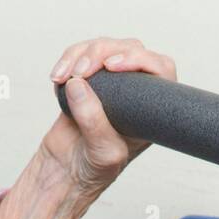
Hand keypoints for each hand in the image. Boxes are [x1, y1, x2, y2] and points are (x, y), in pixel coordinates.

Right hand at [42, 36, 176, 197]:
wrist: (67, 171)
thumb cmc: (94, 168)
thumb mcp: (102, 152)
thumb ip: (93, 121)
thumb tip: (79, 84)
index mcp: (150, 110)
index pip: (160, 70)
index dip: (140, 59)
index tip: (112, 65)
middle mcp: (135, 92)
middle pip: (129, 48)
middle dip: (101, 52)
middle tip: (81, 73)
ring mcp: (112, 83)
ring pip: (103, 47)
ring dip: (79, 55)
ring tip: (63, 77)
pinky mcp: (88, 80)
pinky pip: (80, 54)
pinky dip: (66, 61)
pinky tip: (58, 79)